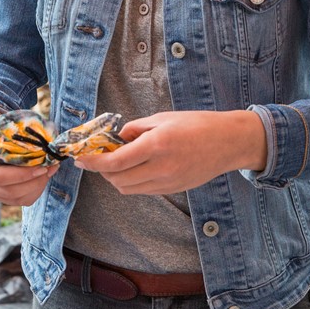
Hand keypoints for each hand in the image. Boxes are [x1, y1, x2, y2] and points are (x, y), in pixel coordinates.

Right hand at [0, 105, 57, 205]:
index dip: (23, 175)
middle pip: (9, 192)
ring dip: (37, 187)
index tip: (42, 166)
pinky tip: (42, 177)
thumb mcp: (1, 127)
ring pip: (16, 199)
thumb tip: (44, 148)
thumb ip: (17, 138)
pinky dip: (34, 191)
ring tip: (49, 170)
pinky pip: (19, 201)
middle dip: (34, 182)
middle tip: (51, 168)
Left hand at [72, 110, 266, 194]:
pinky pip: (143, 190)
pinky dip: (132, 181)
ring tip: (118, 162)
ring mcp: (167, 182)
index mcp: (157, 145)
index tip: (80, 158)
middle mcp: (161, 167)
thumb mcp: (163, 118)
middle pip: (117, 179)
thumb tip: (116, 139)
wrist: (229, 143)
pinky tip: (135, 168)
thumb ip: (136, 129)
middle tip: (99, 157)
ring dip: (116, 178)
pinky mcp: (173, 189)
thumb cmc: (197, 124)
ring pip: (128, 189)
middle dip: (102, 170)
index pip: (115, 162)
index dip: (93, 162)